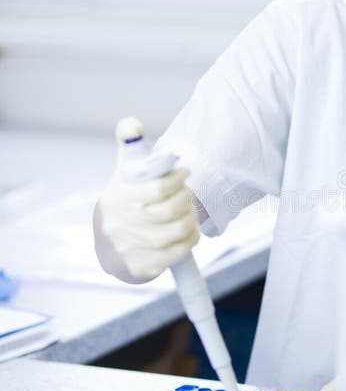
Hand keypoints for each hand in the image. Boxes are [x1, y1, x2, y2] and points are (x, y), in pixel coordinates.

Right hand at [95, 118, 199, 279]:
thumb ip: (129, 146)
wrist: (108, 245)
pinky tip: (191, 232)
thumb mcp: (123, 174)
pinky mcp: (141, 266)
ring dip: (190, 221)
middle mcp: (122, 224)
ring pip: (173, 234)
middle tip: (189, 195)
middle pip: (168, 212)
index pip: (156, 188)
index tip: (186, 172)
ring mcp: (130, 247)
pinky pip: (174, 255)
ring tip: (191, 213)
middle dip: (186, 200)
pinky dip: (188, 242)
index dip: (177, 180)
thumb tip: (132, 124)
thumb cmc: (124, 202)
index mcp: (119, 197)